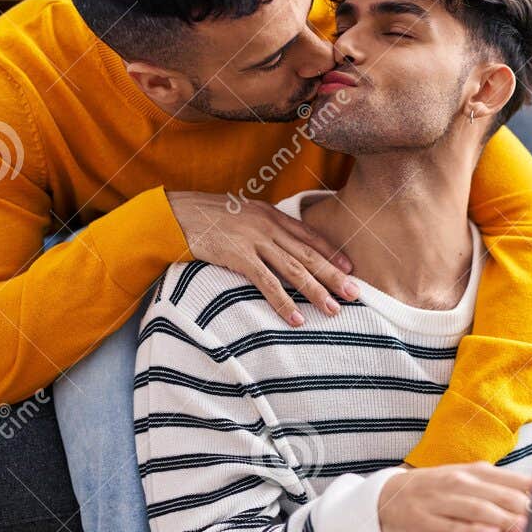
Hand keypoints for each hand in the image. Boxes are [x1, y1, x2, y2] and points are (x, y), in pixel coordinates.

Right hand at [166, 190, 357, 323]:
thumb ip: (264, 226)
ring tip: (334, 310)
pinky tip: (296, 318)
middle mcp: (268, 226)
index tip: (350, 269)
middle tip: (355, 293)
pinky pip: (266, 283)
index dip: (332, 253)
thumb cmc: (208, 216)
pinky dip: (284, 302)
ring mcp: (254, 240)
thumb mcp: (243, 214)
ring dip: (316, 292)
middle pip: (309, 254)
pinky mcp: (238, 256)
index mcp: (272, 215)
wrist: (176, 213)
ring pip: (294, 270)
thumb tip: (281, 243)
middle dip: (334, 275)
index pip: (309, 236)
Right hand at [377, 463, 531, 531]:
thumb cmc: (434, 493)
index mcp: (475, 473)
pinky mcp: (426, 523)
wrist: (383, 498)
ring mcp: (441, 502)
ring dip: (504, 520)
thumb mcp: (465, 483)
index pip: (514, 481)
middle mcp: (460, 484)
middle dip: (525, 509)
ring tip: (525, 529)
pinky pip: (452, 528)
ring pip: (478, 510)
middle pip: (500, 496)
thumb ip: (497, 491)